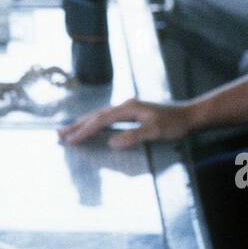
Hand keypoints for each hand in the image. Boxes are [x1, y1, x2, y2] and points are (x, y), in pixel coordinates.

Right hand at [57, 97, 192, 149]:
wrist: (189, 116)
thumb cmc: (174, 125)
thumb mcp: (155, 132)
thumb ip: (133, 137)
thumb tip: (111, 143)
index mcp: (128, 108)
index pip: (101, 120)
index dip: (85, 130)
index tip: (71, 140)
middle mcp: (125, 105)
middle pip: (95, 115)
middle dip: (77, 125)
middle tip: (58, 134)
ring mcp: (128, 108)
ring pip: (99, 115)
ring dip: (83, 123)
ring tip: (68, 130)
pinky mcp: (131, 113)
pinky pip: (106, 118)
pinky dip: (94, 123)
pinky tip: (91, 127)